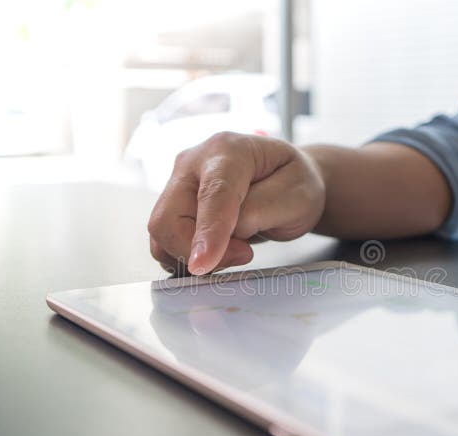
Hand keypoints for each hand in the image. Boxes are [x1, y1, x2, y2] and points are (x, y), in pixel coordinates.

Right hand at [148, 132, 324, 274]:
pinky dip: (185, 256)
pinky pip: (164, 242)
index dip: (207, 232)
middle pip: (168, 218)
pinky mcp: (173, 206)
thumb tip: (222, 238)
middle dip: (197, 250)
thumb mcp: (296, 196)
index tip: (203, 264)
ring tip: (235, 248)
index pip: (212, 194)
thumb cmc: (294, 182)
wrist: (287, 179)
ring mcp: (179, 183)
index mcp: (229, 149)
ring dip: (192, 255)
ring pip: (162, 234)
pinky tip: (215, 252)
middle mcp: (194, 162)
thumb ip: (259, 213)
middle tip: (243, 253)